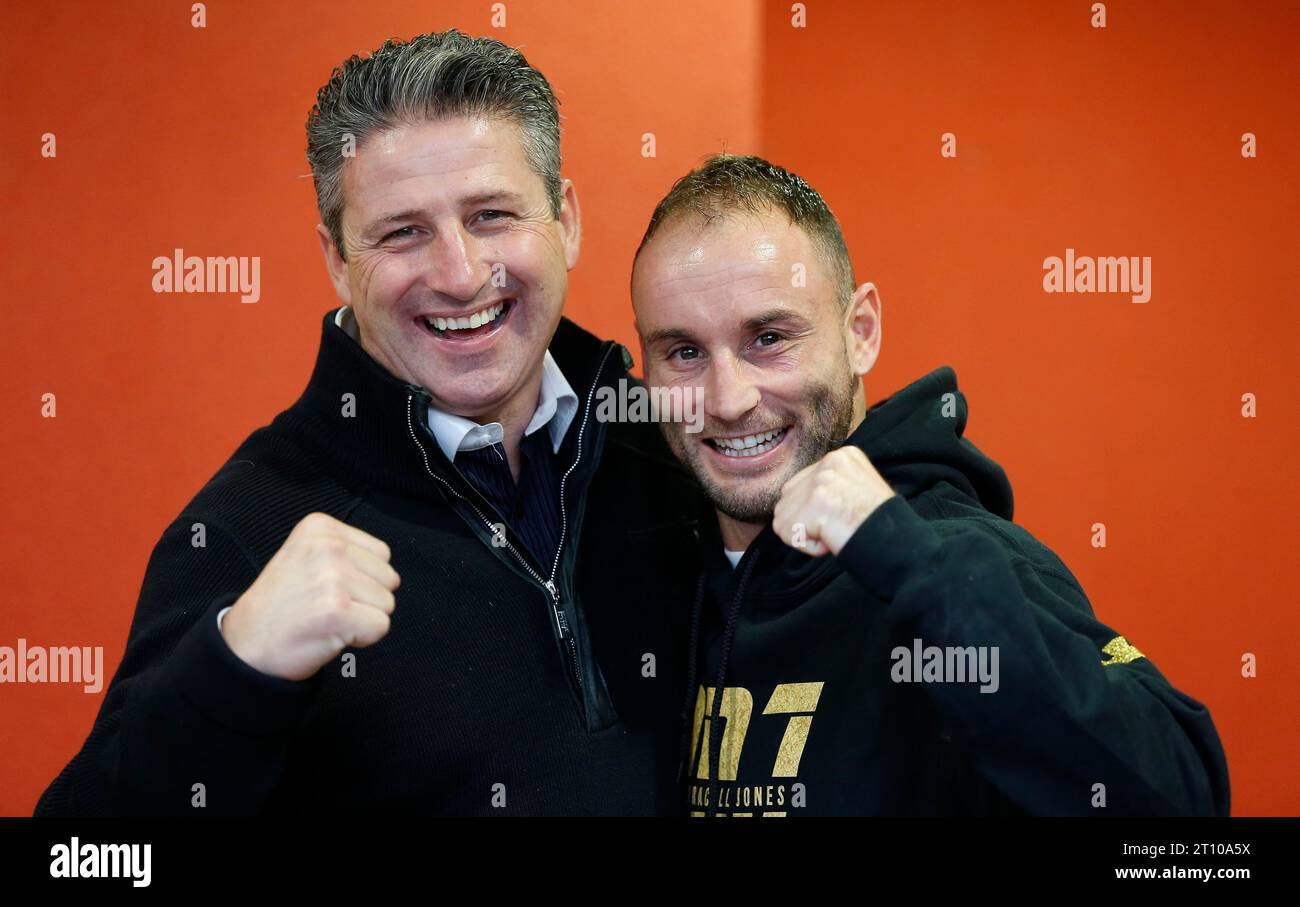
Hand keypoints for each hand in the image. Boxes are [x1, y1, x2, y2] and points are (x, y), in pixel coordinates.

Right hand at [220, 512, 399, 680]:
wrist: (244, 643)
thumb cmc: (282, 605)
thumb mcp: (306, 556)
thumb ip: (347, 552)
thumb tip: (389, 572)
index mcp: (320, 526)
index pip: (382, 554)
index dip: (362, 579)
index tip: (326, 588)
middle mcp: (328, 546)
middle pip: (388, 578)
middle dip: (365, 599)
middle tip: (326, 607)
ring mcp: (333, 577)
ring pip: (387, 604)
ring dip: (362, 619)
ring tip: (326, 619)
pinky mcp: (337, 610)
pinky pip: (380, 627)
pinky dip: (361, 639)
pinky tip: (330, 633)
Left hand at [772, 446, 896, 556]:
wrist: (896, 542)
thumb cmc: (876, 524)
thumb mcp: (856, 488)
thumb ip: (828, 485)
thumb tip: (794, 500)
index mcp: (841, 456)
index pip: (798, 486)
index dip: (812, 511)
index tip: (840, 516)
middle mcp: (830, 462)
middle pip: (786, 500)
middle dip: (805, 522)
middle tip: (837, 526)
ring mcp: (821, 481)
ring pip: (783, 518)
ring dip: (806, 535)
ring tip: (836, 531)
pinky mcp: (815, 503)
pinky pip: (789, 534)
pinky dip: (808, 546)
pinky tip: (832, 539)